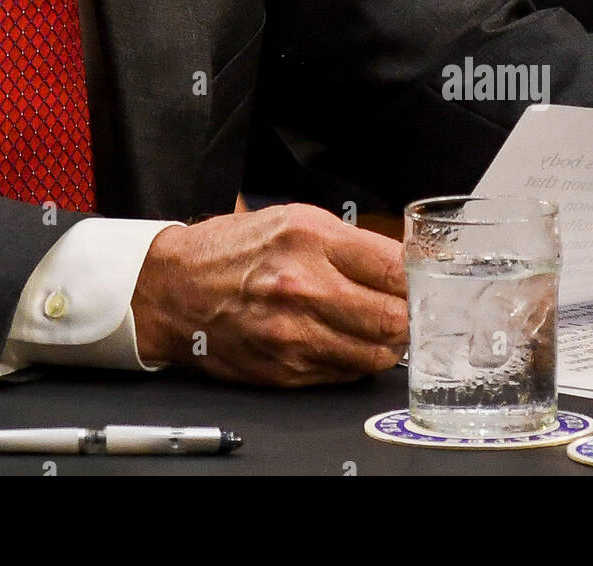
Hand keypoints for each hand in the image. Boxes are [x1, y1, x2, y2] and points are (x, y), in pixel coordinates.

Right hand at [130, 204, 406, 385]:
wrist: (169, 288)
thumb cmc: (228, 251)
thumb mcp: (289, 219)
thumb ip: (346, 242)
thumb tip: (398, 263)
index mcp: (309, 238)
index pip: (394, 267)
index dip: (419, 277)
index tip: (423, 280)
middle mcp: (304, 286)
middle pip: (394, 316)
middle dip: (409, 314)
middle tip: (408, 308)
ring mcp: (295, 333)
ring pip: (376, 352)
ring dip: (387, 342)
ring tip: (377, 326)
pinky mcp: (286, 368)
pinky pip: (345, 372)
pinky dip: (355, 360)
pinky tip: (344, 341)